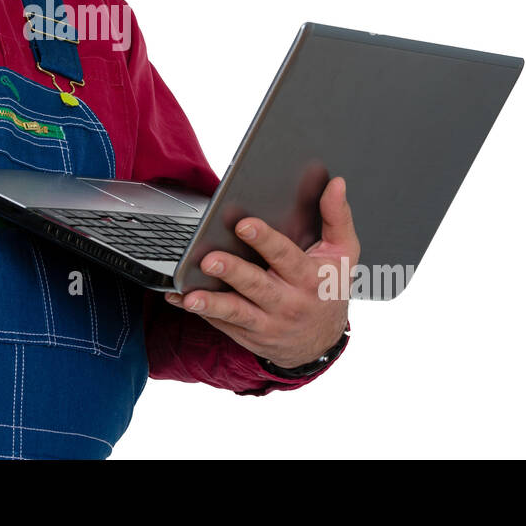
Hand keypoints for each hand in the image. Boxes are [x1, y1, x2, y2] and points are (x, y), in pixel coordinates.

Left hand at [165, 176, 360, 368]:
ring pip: (237, 312)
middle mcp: (288, 302)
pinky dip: (202, 312)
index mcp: (310, 277)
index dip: (265, 240)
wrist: (321, 341)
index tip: (244, 224)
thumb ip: (337, 217)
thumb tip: (336, 184)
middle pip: (257, 285)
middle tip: (210, 258)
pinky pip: (222, 324)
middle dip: (233, 271)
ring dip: (212, 303)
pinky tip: (181, 300)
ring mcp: (268, 322)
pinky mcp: (249, 334)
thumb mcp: (343, 253)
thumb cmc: (330, 288)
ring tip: (191, 295)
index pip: (286, 256)